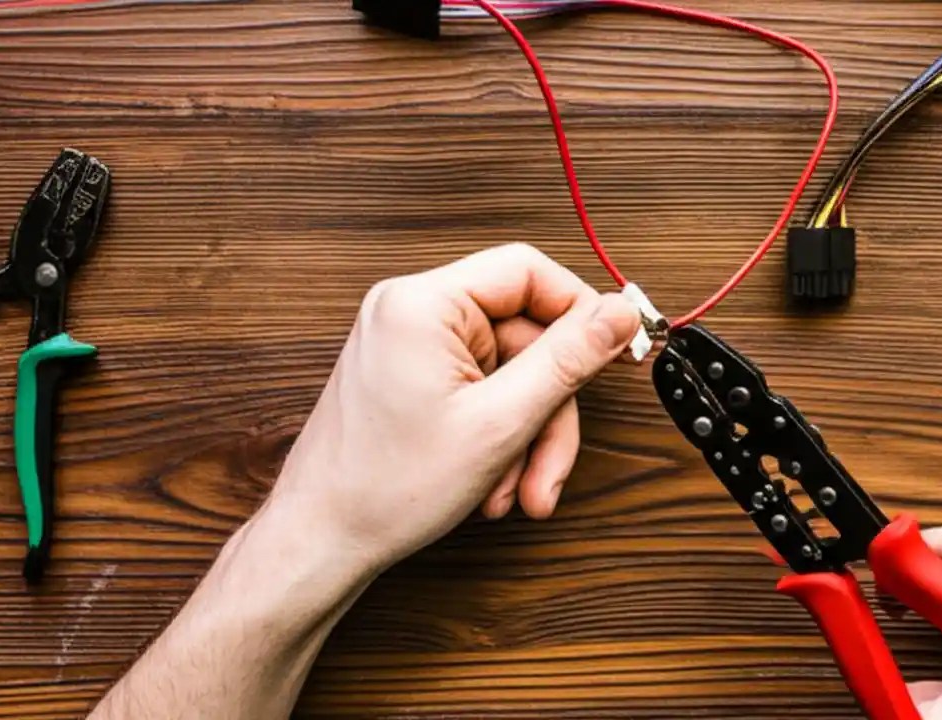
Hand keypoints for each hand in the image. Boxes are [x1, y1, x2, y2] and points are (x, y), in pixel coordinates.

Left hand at [270, 243, 640, 572]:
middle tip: (553, 465)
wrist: (322, 542)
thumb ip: (567, 359)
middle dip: (548, 410)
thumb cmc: (385, 489)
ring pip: (510, 376)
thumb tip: (619, 313)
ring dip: (527, 437)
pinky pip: (483, 394)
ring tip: (520, 491)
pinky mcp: (413, 378)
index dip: (581, 312)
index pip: (528, 271)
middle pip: (525, 337)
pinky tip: (492, 486)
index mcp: (424, 304)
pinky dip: (500, 439)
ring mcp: (411, 347)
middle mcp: (413, 314)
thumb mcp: (501, 422)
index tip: (615, 351)